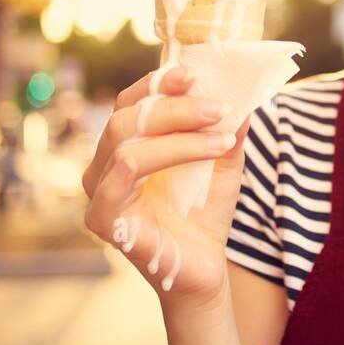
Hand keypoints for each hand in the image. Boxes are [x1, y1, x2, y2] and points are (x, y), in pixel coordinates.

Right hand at [81, 66, 251, 313]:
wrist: (205, 270)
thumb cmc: (205, 215)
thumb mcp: (223, 163)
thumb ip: (228, 129)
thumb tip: (245, 95)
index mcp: (125, 146)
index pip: (130, 102)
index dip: (158, 83)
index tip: (195, 74)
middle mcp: (103, 165)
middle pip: (126, 115)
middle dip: (174, 105)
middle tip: (217, 107)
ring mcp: (98, 191)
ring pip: (126, 139)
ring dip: (179, 130)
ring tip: (221, 136)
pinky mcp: (102, 217)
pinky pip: (124, 171)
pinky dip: (170, 153)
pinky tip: (209, 154)